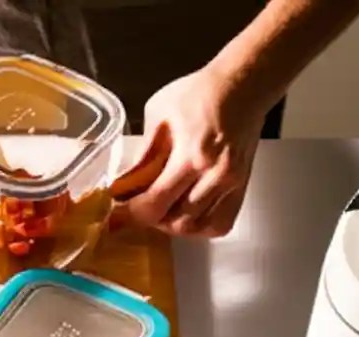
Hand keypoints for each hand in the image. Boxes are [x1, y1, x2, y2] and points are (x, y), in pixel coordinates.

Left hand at [120, 67, 267, 237]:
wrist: (242, 86)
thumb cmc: (199, 94)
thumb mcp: (158, 114)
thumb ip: (143, 154)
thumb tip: (125, 186)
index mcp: (192, 154)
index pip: (157, 202)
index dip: (131, 215)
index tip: (116, 216)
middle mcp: (215, 175)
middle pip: (177, 221)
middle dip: (151, 220)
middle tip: (137, 208)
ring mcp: (232, 184)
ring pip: (198, 228)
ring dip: (174, 226)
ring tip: (161, 209)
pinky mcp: (242, 187)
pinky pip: (220, 224)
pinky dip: (199, 227)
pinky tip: (186, 213)